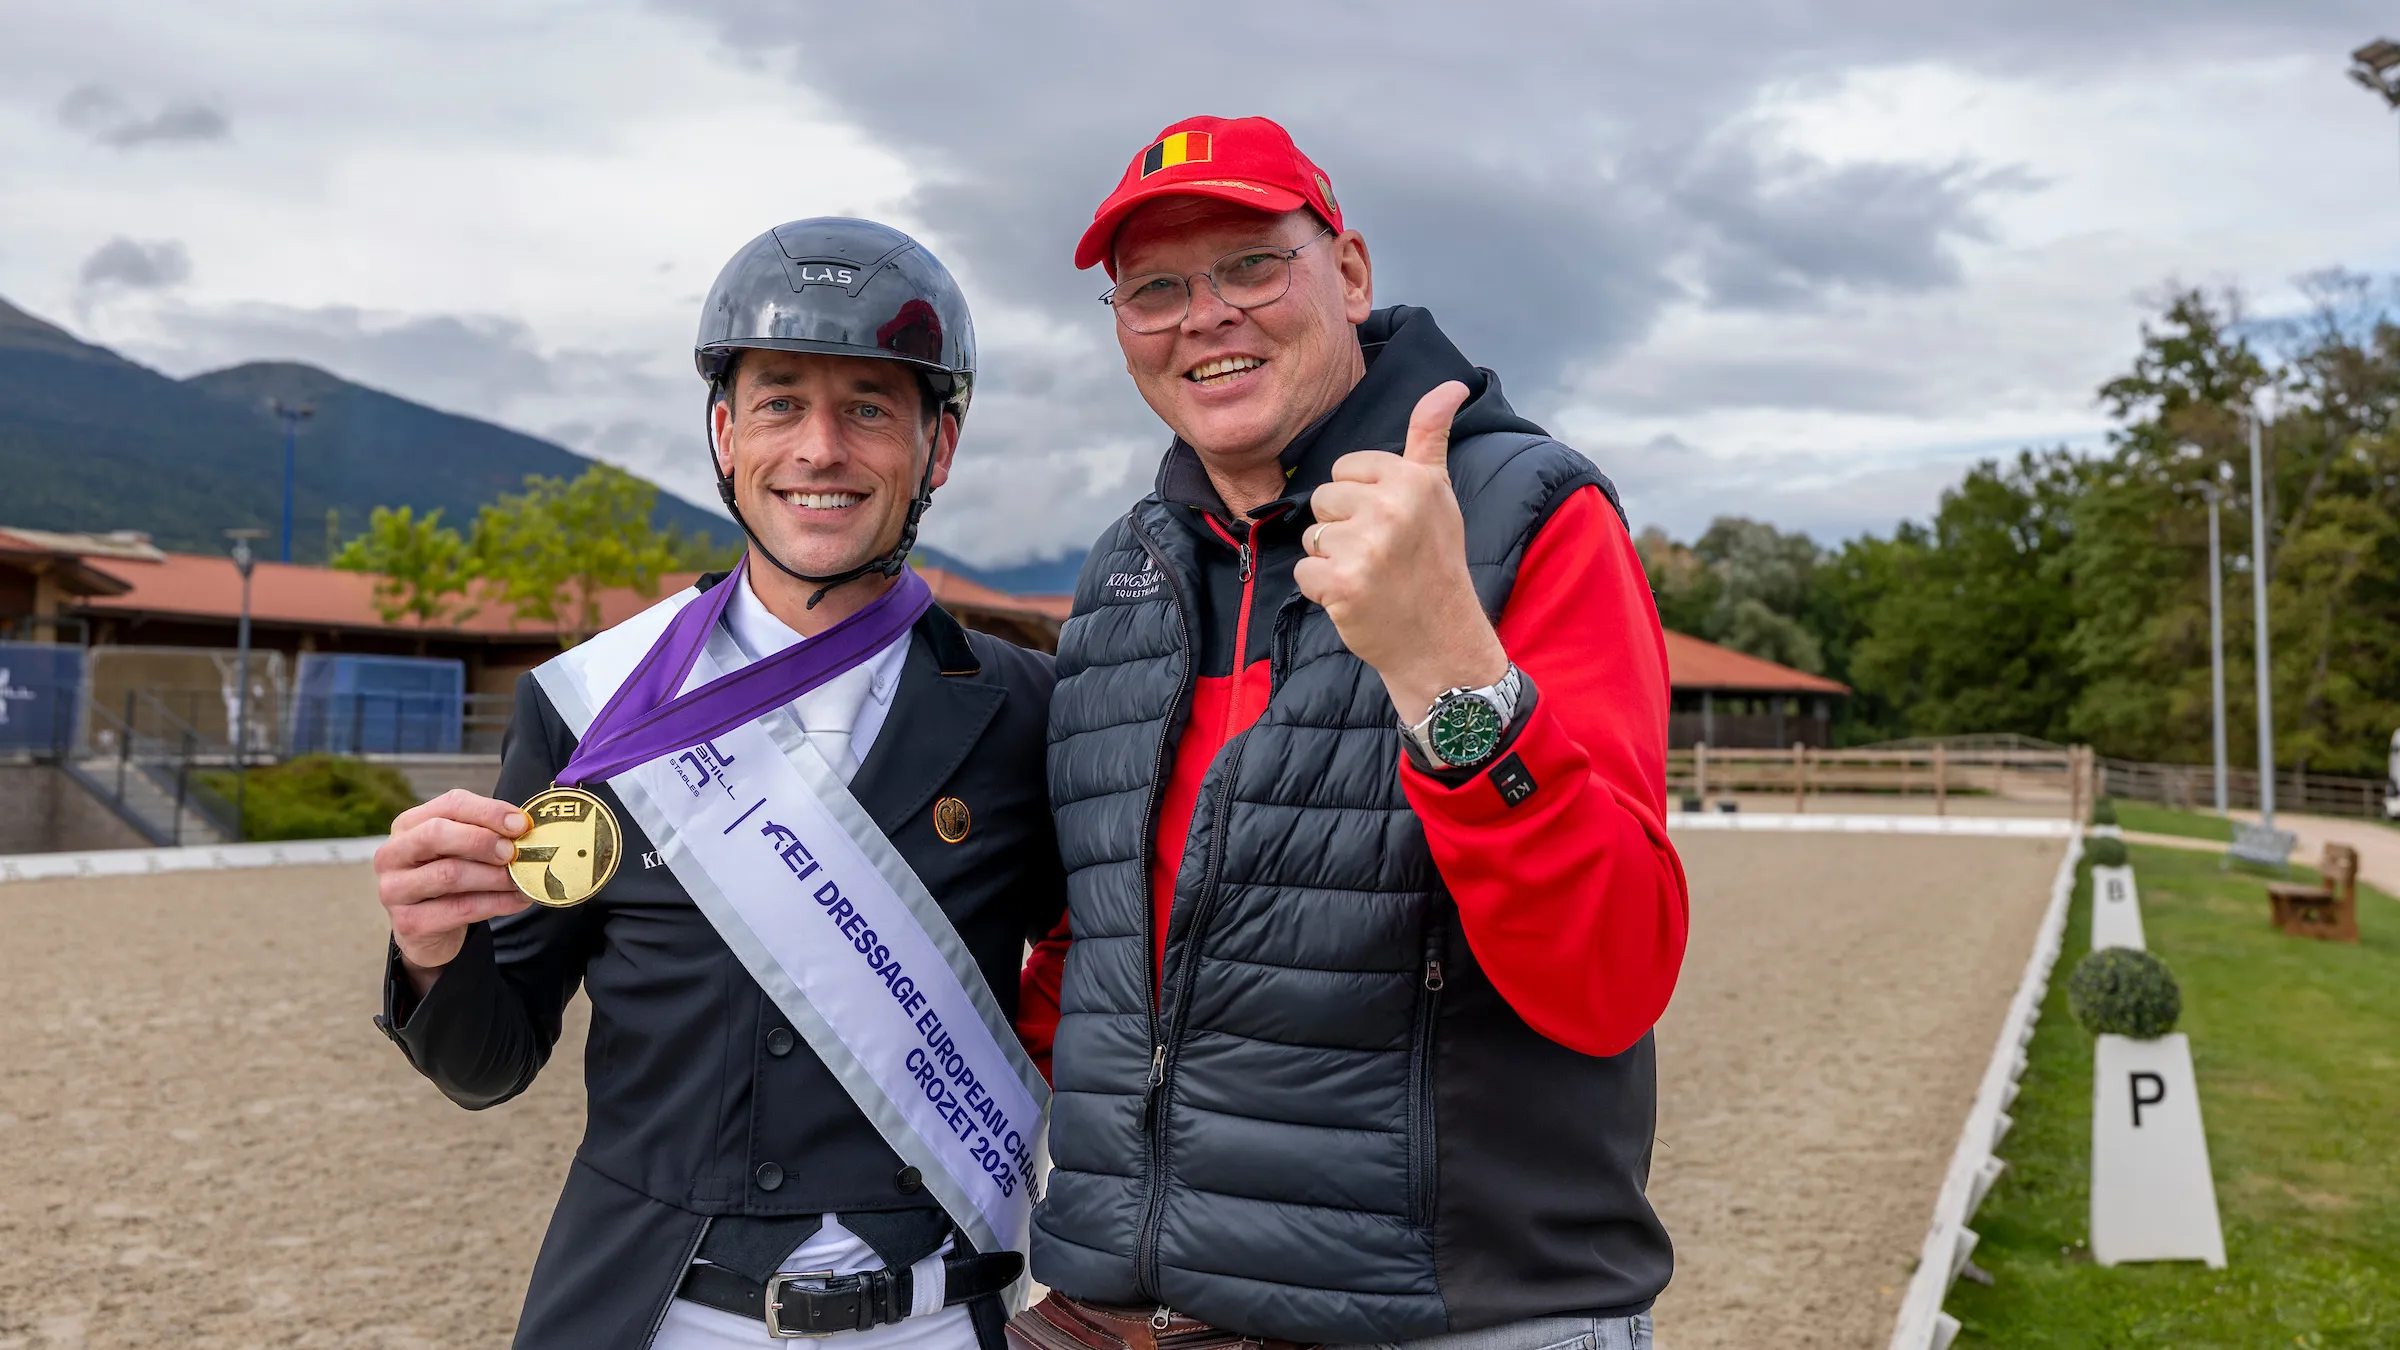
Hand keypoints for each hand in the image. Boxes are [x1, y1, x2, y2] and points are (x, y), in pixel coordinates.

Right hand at [374, 789, 532, 992]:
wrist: (428, 931)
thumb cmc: (449, 879)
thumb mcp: (462, 851)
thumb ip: (484, 833)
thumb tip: (523, 827)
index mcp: (408, 825)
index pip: (450, 804)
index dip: (489, 811)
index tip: (521, 824)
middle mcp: (393, 853)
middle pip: (437, 833)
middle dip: (482, 840)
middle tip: (514, 852)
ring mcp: (394, 889)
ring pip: (449, 874)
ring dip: (494, 877)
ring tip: (522, 880)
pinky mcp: (408, 922)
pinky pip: (460, 909)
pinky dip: (496, 903)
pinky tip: (518, 901)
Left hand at [1295, 380, 1508, 725]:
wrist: (1441, 640)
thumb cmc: (1435, 563)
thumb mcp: (1439, 494)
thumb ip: (1431, 436)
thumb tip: (1451, 384)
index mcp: (1413, 479)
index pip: (1345, 468)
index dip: (1360, 499)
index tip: (1392, 525)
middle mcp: (1392, 507)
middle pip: (1323, 499)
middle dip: (1343, 528)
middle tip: (1381, 556)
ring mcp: (1367, 546)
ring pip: (1312, 535)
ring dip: (1332, 560)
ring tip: (1369, 576)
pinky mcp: (1343, 582)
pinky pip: (1304, 571)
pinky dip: (1322, 590)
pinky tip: (1355, 598)